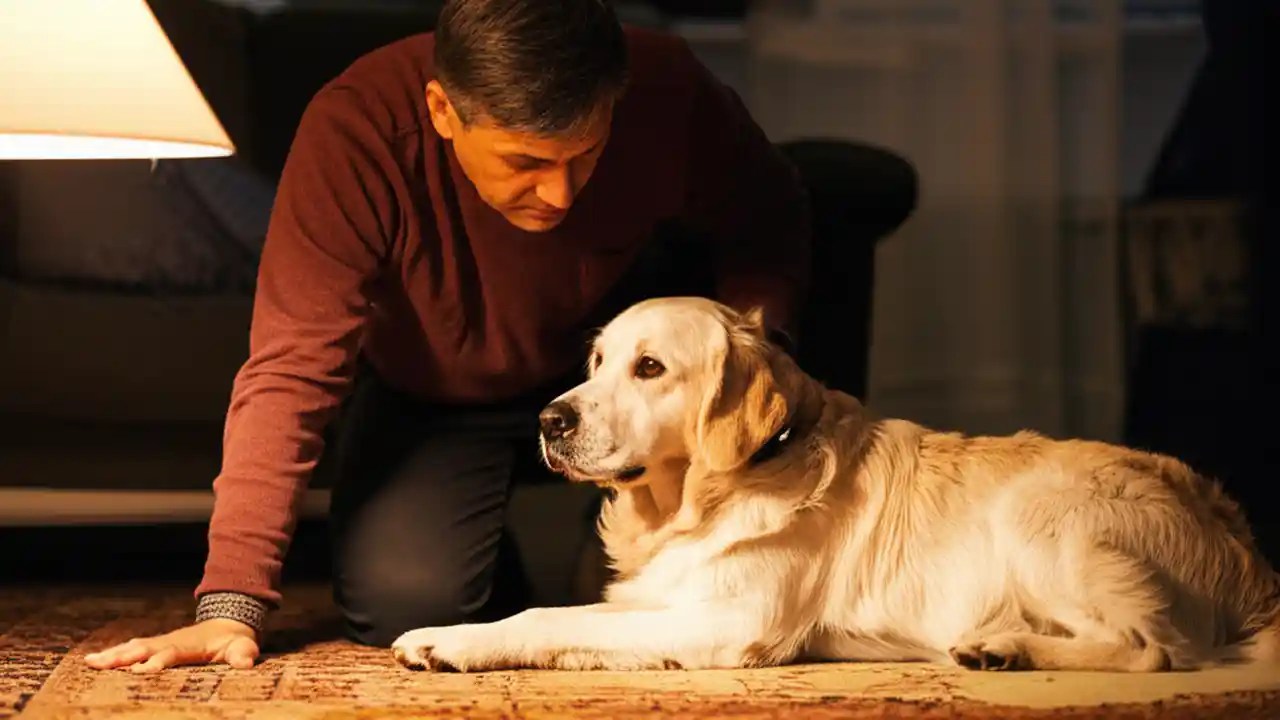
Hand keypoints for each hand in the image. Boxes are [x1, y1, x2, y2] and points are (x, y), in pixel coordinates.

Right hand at [83, 618, 258, 672]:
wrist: (229, 624)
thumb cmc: (235, 641)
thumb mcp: (243, 647)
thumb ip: (243, 654)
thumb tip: (246, 663)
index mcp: (190, 644)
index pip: (170, 653)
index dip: (156, 662)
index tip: (140, 672)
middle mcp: (171, 641)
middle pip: (143, 648)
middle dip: (122, 657)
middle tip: (98, 665)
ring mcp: (161, 642)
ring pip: (133, 647)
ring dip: (112, 654)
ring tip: (89, 662)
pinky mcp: (155, 646)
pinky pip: (131, 649)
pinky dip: (113, 654)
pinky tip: (93, 661)